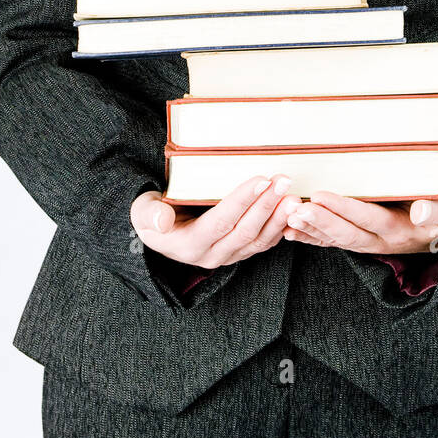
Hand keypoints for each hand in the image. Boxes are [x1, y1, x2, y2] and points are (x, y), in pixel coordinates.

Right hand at [130, 175, 300, 268]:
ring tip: (294, 195)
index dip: (242, 202)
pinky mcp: (239, 253)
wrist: (159, 234)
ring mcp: (228, 257)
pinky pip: (263, 244)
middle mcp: (211, 256)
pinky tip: (292, 211)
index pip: (221, 222)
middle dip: (267, 205)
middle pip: (245, 231)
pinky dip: (280, 228)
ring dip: (279, 218)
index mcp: (189, 245)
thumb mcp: (143, 211)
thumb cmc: (152, 215)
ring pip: (259, 241)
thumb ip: (150, 213)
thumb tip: (161, 220)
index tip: (261, 180)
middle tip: (284, 180)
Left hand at [282, 191, 437, 253]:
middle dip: (320, 220)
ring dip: (309, 229)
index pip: (369, 218)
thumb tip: (420, 211)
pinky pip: (329, 243)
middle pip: (346, 233)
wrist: (436, 237)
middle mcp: (378, 242)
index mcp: (399, 230)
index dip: (345, 208)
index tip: (321, 195)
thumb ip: (436, 211)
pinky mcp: (356, 243)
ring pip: (334, 240)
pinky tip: (288, 231)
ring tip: (287, 217)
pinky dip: (308, 238)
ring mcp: (365, 245)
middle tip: (295, 208)